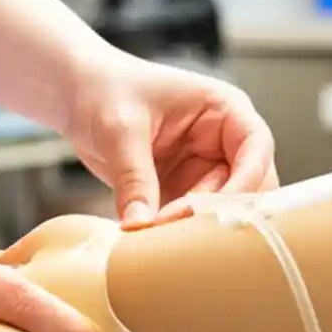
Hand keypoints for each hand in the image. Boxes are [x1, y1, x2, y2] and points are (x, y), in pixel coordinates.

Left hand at [66, 55, 278, 227]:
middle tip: (182, 234)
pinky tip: (153, 243)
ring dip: (195, 228)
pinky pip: (188, 220)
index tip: (216, 212)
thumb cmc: (104, 89)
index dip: (245, 183)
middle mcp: (221, 142)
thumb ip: (134, 178)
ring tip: (160, 240)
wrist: (75, 93)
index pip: (255, 149)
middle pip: (247, 188)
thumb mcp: (120, 129)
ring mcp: (202, 169)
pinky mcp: (179, 190)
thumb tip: (140, 225)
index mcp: (222, 109)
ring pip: (219, 211)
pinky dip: (176, 234)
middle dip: (218, 213)